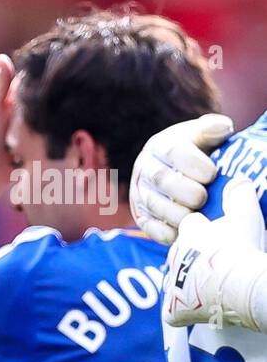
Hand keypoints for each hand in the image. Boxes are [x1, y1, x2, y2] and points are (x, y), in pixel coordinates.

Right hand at [130, 113, 234, 244]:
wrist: (178, 172)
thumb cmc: (197, 154)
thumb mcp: (203, 137)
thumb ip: (212, 130)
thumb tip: (222, 128)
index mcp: (160, 146)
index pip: (173, 151)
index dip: (193, 163)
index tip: (212, 174)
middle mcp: (145, 168)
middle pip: (160, 179)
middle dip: (184, 191)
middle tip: (203, 198)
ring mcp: (140, 192)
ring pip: (152, 203)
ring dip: (175, 213)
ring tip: (196, 217)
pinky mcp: (140, 214)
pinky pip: (147, 225)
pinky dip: (163, 232)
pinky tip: (180, 234)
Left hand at [164, 176, 266, 330]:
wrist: (241, 284)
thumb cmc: (244, 250)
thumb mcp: (247, 217)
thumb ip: (241, 196)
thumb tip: (239, 179)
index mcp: (189, 231)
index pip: (191, 224)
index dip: (206, 229)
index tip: (220, 237)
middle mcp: (174, 255)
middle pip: (183, 252)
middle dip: (197, 256)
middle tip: (220, 263)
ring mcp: (172, 282)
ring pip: (177, 280)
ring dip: (190, 282)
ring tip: (212, 286)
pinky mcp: (173, 308)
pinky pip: (171, 312)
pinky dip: (181, 312)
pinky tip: (197, 311)